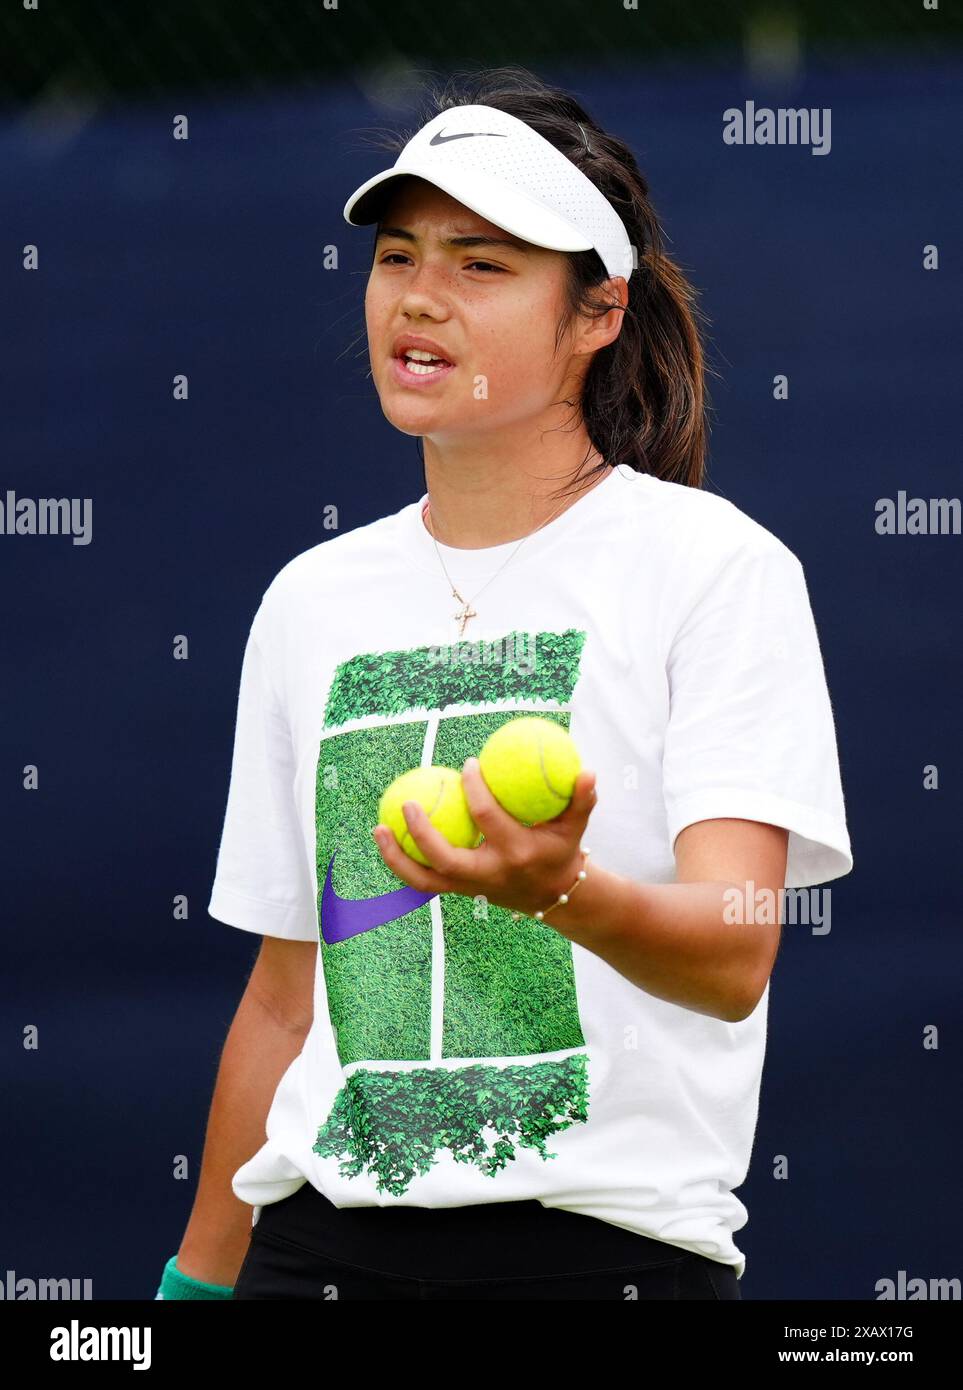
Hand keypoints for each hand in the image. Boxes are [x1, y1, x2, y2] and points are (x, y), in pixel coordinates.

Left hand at [372, 757, 597, 920]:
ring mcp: (471, 888)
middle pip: (445, 858)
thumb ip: (582, 799)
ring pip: (425, 881)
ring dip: (397, 857)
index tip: (467, 764)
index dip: (475, 789)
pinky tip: (388, 840)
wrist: (556, 897)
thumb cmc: (562, 851)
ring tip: (378, 829)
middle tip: (407, 802)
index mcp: (516, 854)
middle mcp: (489, 875)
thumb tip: (587, 771)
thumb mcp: (576, 827)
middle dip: (421, 832)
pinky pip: (424, 882)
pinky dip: (403, 864)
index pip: (488, 818)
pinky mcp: (459, 892)